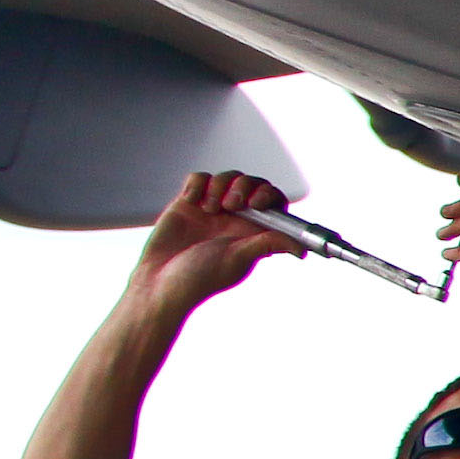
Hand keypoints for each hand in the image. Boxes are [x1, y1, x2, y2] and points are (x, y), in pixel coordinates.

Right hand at [129, 170, 296, 323]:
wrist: (157, 281)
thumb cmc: (199, 278)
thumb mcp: (237, 259)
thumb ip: (267, 245)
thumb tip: (301, 249)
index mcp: (253, 231)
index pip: (274, 202)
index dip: (270, 195)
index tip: (258, 203)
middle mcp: (236, 218)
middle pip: (252, 183)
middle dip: (245, 186)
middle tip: (233, 204)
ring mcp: (212, 208)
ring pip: (226, 177)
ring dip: (220, 185)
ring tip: (210, 208)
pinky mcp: (188, 202)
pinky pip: (199, 178)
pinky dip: (198, 184)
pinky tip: (192, 201)